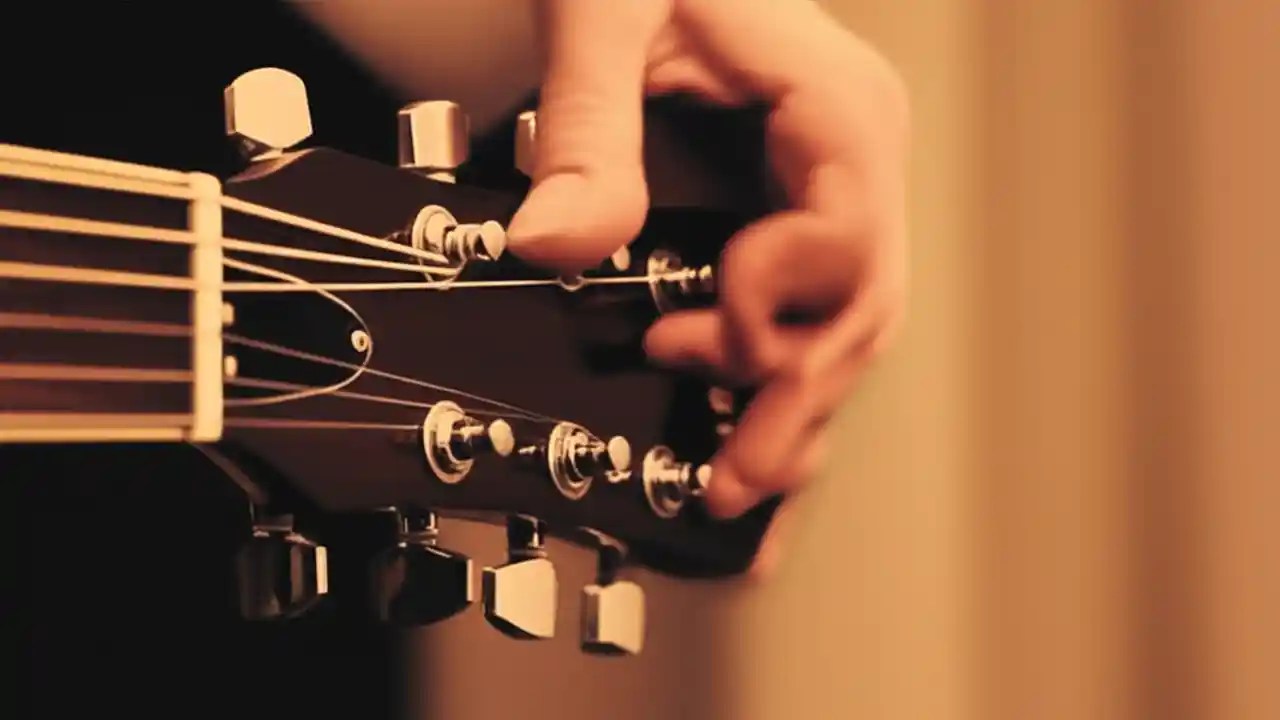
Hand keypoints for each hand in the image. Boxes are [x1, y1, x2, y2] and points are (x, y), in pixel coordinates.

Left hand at [507, 0, 909, 576]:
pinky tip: (744, 429)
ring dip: (791, 407)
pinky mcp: (796, 215)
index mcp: (837, 105)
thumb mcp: (604, 12)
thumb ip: (586, 129)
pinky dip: (779, 377)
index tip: (687, 328)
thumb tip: (555, 245)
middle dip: (792, 398)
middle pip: (857, 304)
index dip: (777, 300)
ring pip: (842, 325)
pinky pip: (810, 310)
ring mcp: (834, 190)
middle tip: (731, 479)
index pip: (845, 234)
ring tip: (733, 481)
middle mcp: (852, 157)